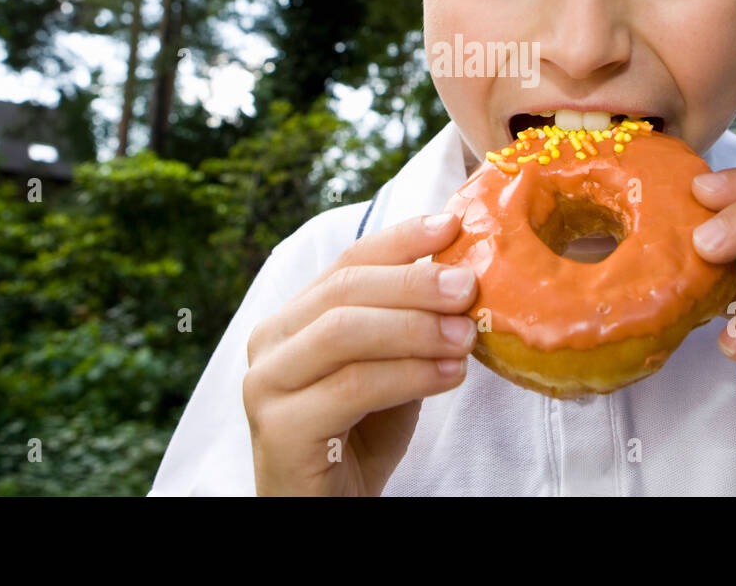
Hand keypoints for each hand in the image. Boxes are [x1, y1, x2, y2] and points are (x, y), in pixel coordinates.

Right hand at [243, 212, 475, 495]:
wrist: (327, 509)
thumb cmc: (359, 436)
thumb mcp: (389, 367)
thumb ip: (409, 325)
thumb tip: (463, 276)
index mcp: (294, 317)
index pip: (348, 261)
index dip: (400, 240)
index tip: (451, 225)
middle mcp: (270, 342)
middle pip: (344, 290)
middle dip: (414, 283)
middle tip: (468, 288)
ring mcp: (267, 385)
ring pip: (344, 332)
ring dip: (415, 328)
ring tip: (466, 336)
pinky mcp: (279, 430)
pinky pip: (350, 387)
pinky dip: (408, 375)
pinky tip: (449, 375)